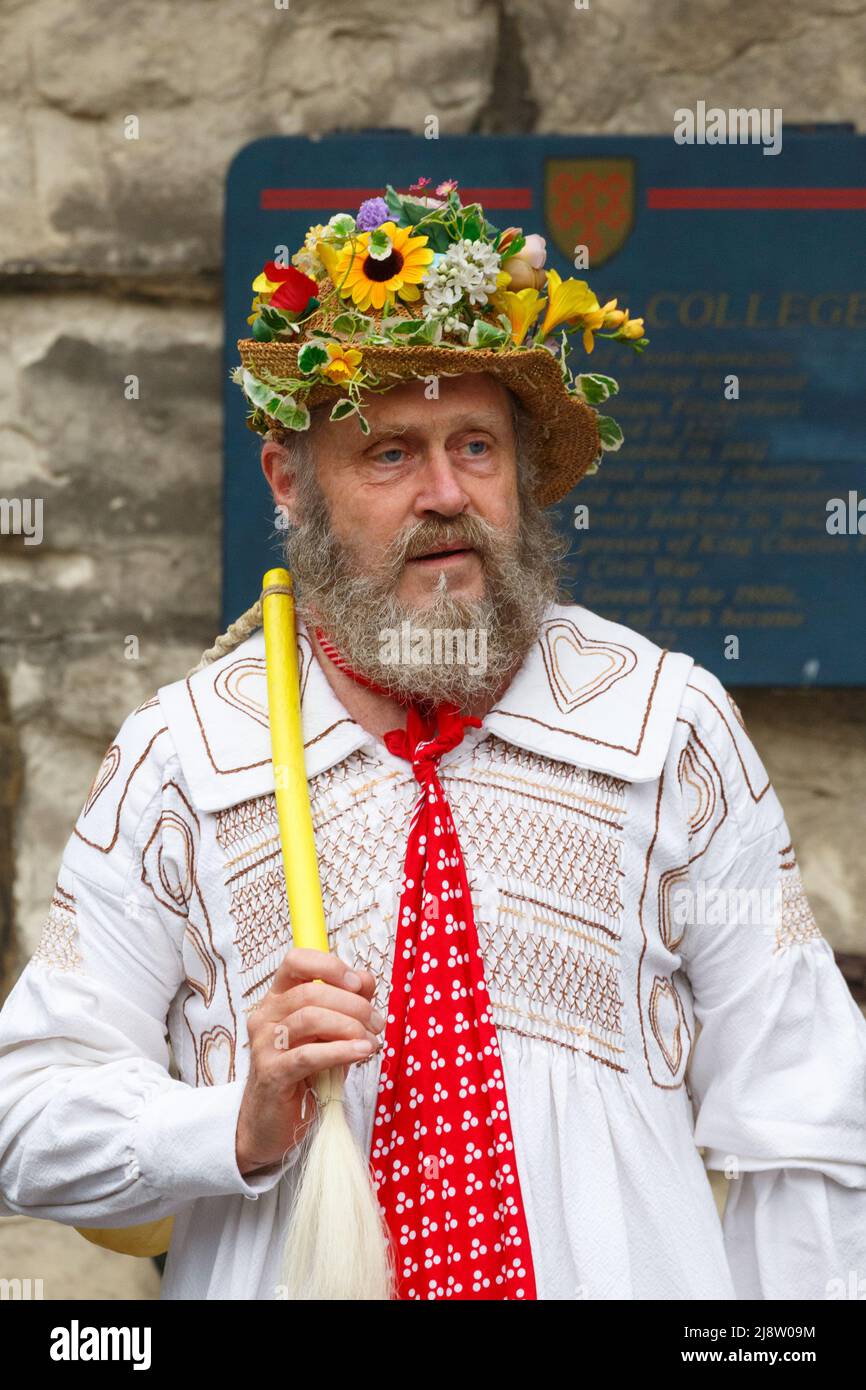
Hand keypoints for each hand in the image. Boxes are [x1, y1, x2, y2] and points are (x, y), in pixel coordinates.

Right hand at [235, 948, 383, 1175]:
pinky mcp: (271, 1074)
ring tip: (371, 1042)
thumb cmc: (305, 1074)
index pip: (296, 961)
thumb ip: (348, 1004)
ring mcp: (265, 1045)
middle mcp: (266, 1015)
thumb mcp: (331, 1034)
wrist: (272, 1124)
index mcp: (279, 998)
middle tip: (377, 1023)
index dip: (329, 965)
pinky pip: (308, 1054)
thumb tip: (366, 980)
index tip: (358, 983)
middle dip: (353, 1004)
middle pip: (311, 992)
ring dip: (350, 1026)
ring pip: (310, 1017)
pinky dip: (341, 1050)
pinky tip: (362, 1052)